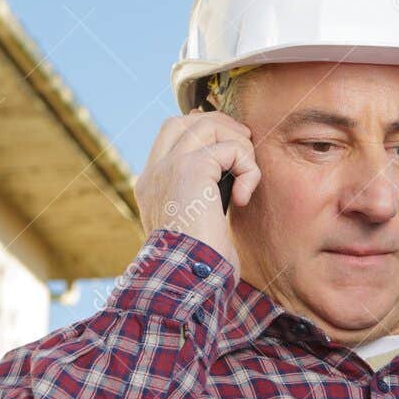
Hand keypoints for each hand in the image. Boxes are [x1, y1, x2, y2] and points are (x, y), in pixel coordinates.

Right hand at [134, 110, 259, 269]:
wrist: (184, 278)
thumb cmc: (195, 266)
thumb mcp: (193, 228)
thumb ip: (199, 200)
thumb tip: (225, 183)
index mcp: (150, 185)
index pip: (169, 136)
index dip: (200, 131)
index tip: (227, 147)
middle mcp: (155, 171)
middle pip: (184, 120)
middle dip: (219, 126)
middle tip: (244, 146)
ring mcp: (170, 166)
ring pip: (208, 126)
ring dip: (237, 146)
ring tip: (246, 177)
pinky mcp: (192, 168)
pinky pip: (231, 148)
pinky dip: (247, 168)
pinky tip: (243, 197)